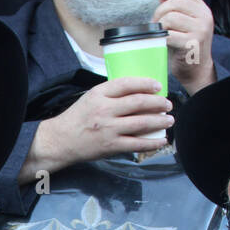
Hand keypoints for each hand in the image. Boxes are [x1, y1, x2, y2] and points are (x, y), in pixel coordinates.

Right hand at [23, 77, 171, 180]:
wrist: (60, 141)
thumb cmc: (77, 119)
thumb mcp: (90, 98)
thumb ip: (111, 94)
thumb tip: (138, 92)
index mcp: (99, 94)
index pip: (127, 83)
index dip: (146, 83)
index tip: (158, 86)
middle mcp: (104, 110)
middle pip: (139, 102)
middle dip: (158, 103)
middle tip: (168, 104)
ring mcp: (109, 129)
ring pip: (142, 122)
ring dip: (160, 121)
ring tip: (169, 120)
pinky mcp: (111, 146)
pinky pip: (137, 143)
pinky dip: (152, 142)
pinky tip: (161, 140)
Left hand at [153, 0, 216, 93]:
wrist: (197, 70)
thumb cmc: (186, 47)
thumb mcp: (186, 24)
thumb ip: (177, 8)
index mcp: (203, 10)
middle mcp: (205, 17)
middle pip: (176, 3)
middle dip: (159, 11)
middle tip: (154, 24)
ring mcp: (200, 30)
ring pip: (171, 17)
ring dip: (159, 26)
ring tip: (158, 34)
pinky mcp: (193, 44)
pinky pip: (169, 35)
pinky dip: (161, 38)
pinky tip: (161, 43)